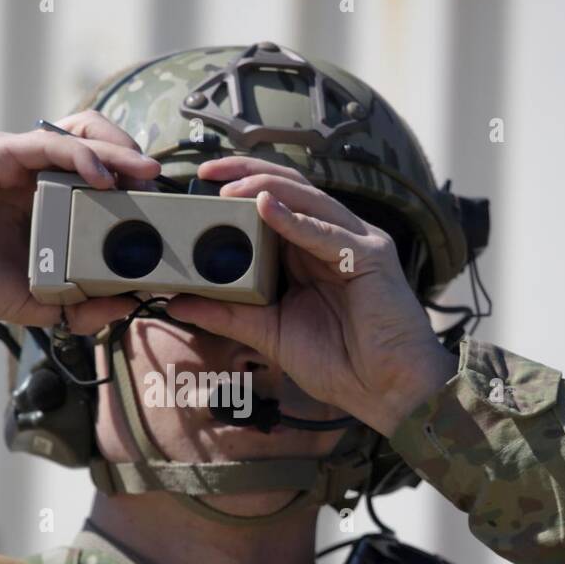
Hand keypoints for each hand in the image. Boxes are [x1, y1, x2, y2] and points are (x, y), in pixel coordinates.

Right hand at [0, 111, 160, 333]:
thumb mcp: (31, 299)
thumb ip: (75, 304)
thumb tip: (124, 308)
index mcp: (40, 203)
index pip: (96, 181)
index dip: (131, 189)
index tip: (161, 212)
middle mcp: (31, 175)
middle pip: (95, 148)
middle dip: (133, 162)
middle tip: (160, 186)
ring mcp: (15, 160)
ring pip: (80, 135)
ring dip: (118, 149)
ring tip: (144, 172)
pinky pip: (50, 143)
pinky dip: (84, 156)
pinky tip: (105, 179)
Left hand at [165, 157, 459, 435]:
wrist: (387, 392)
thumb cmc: (340, 363)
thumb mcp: (270, 332)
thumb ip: (226, 313)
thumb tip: (177, 301)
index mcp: (311, 251)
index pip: (275, 202)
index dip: (240, 186)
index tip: (201, 183)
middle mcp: (335, 238)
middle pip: (291, 188)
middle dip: (248, 172)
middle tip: (208, 171)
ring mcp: (356, 243)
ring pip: (309, 199)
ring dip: (266, 188)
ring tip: (228, 190)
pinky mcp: (372, 257)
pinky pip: (329, 233)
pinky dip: (296, 219)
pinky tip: (266, 208)